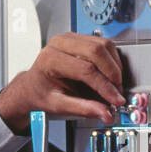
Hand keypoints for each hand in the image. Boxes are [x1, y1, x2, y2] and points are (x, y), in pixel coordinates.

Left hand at [0, 32, 125, 134]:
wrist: (33, 85)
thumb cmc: (41, 93)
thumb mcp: (59, 106)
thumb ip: (83, 109)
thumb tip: (105, 113)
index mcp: (50, 60)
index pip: (85, 70)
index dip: (104, 86)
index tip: (115, 99)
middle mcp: (60, 44)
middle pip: (96, 52)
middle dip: (112, 73)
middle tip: (118, 91)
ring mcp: (70, 38)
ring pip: (103, 45)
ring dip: (115, 65)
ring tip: (116, 84)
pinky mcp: (79, 38)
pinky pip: (103, 43)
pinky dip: (112, 59)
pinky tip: (112, 73)